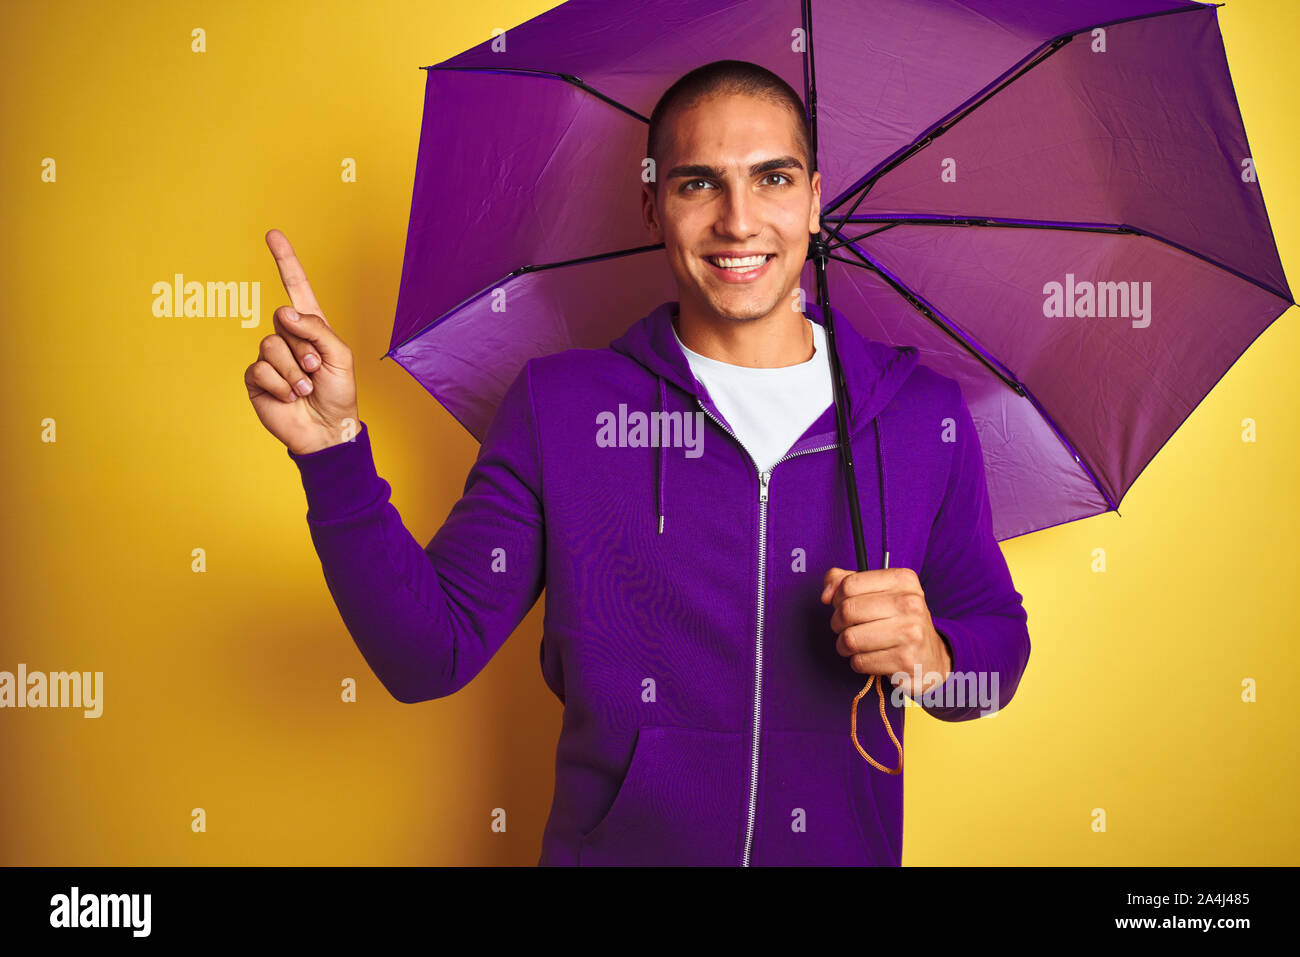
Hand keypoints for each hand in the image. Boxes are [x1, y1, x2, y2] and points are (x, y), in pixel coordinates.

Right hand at [244, 229, 359, 453]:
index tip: (272, 234)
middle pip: (283, 321)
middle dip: (304, 348)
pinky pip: (260, 369)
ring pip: (270, 345)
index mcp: (311, 327)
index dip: (285, 261)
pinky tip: (289, 397)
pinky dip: (280, 385)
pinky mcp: (256, 378)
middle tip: (316, 370)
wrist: (327, 430)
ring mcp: (270, 357)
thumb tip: (284, 311)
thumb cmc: (339, 393)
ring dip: (294, 371)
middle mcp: (287, 337)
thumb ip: (316, 329)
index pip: (296, 288)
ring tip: (305, 388)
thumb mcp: (339, 356)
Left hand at [821, 566, 951, 699]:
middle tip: (845, 628)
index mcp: (903, 580)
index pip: (849, 584)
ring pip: (850, 639)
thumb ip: (845, 581)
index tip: (842, 605)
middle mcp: (910, 603)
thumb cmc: (897, 621)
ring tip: (855, 644)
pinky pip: (860, 662)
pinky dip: (858, 662)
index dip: (837, 598)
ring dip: (844, 645)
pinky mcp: (905, 661)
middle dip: (837, 623)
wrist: (930, 658)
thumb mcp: (878, 592)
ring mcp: (911, 633)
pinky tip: (871, 657)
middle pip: (847, 610)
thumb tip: (826, 594)